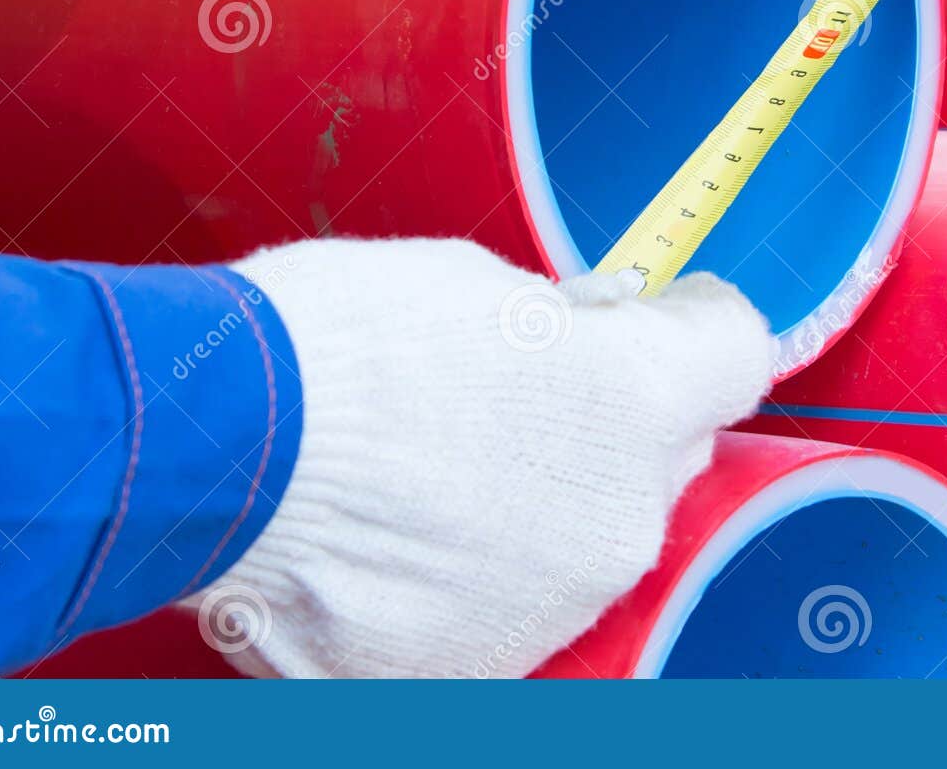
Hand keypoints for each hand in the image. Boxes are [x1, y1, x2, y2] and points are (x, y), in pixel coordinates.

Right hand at [192, 237, 772, 677]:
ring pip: (583, 537)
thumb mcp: (473, 281)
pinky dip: (475, 571)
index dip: (699, 326)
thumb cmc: (331, 343)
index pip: (736, 356)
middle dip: (612, 422)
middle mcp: (621, 517)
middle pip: (659, 457)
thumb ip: (564, 324)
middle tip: (523, 391)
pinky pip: (510, 602)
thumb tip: (586, 333)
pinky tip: (401, 533)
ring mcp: (554, 604)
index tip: (668, 316)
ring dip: (540, 501)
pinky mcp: (482, 666)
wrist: (210, 452)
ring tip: (432, 468)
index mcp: (636, 400)